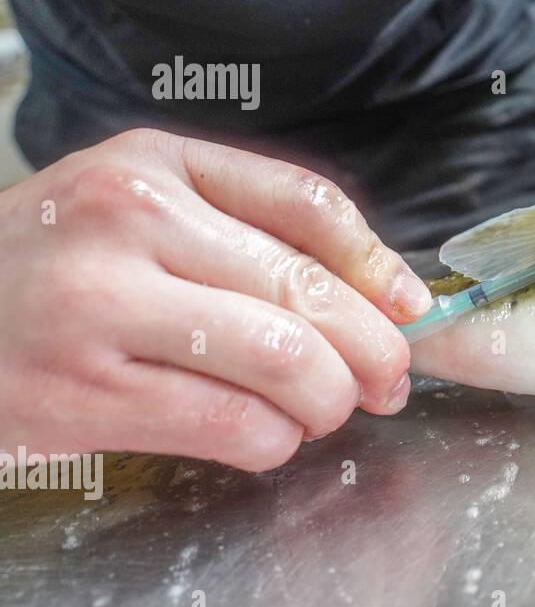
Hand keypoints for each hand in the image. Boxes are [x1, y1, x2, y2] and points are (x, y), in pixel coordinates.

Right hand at [0, 129, 430, 470]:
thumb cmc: (53, 263)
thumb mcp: (141, 206)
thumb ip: (252, 230)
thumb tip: (385, 294)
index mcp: (159, 164)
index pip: (310, 205)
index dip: (380, 267)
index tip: (409, 308)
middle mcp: (134, 220)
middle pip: (309, 293)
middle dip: (375, 352)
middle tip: (387, 381)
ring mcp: (103, 307)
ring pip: (285, 363)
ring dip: (329, 403)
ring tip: (323, 409)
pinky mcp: (85, 395)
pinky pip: (235, 426)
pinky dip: (276, 441)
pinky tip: (265, 434)